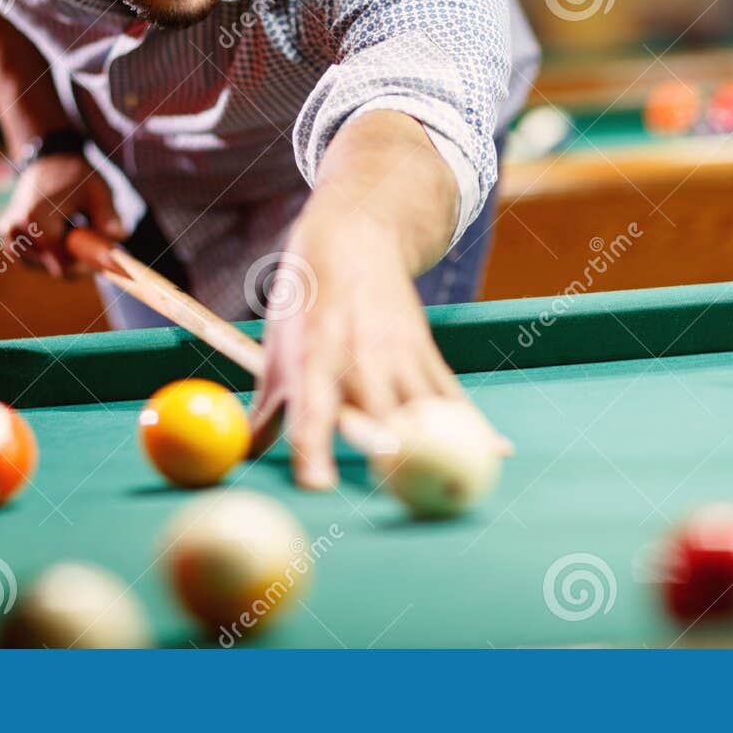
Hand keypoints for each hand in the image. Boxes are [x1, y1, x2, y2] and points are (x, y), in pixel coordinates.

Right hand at [0, 154, 124, 277]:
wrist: (50, 160)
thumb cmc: (77, 176)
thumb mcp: (99, 192)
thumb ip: (110, 216)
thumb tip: (119, 238)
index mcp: (37, 219)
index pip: (63, 265)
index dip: (85, 266)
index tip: (102, 259)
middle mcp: (17, 229)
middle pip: (54, 267)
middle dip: (76, 260)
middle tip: (92, 240)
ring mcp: (9, 234)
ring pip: (44, 265)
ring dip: (62, 255)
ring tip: (72, 227)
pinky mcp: (8, 236)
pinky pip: (33, 258)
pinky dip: (49, 251)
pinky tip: (59, 229)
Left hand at [249, 213, 508, 488]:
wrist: (354, 239)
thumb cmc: (307, 302)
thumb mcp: (279, 349)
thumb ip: (265, 410)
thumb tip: (239, 458)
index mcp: (313, 357)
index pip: (310, 410)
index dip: (314, 449)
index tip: (318, 488)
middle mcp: (359, 357)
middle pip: (382, 414)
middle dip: (393, 453)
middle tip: (403, 493)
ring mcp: (399, 355)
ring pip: (427, 408)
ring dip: (444, 449)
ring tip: (460, 486)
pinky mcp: (426, 352)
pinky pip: (453, 399)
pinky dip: (474, 428)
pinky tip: (493, 454)